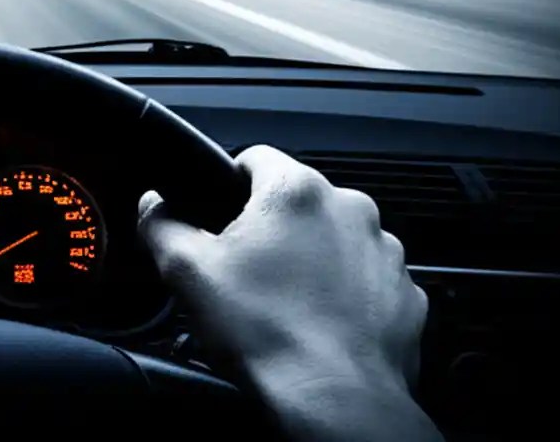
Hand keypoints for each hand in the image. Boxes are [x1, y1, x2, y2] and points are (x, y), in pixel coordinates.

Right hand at [138, 146, 440, 441]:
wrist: (332, 401)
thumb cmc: (266, 334)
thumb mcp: (187, 272)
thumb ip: (161, 224)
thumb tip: (154, 206)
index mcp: (296, 191)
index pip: (254, 158)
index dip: (227, 185)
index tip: (218, 218)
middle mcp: (351, 210)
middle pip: (296, 202)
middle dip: (270, 230)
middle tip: (244, 272)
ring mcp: (385, 252)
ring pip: (334, 240)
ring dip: (311, 259)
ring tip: (282, 303)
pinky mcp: (405, 293)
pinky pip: (366, 280)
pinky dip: (344, 294)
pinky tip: (317, 323)